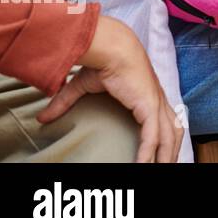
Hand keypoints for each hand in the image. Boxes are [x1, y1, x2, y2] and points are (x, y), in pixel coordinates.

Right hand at [38, 15, 181, 162]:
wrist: (110, 47)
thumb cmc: (101, 61)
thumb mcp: (82, 86)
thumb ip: (66, 102)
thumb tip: (44, 117)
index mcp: (148, 96)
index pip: (165, 120)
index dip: (165, 137)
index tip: (162, 154)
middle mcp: (157, 101)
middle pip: (173, 131)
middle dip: (171, 152)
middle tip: (166, 167)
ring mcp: (156, 104)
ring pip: (168, 137)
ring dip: (165, 155)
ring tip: (158, 171)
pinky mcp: (149, 106)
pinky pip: (153, 136)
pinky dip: (149, 153)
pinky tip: (143, 166)